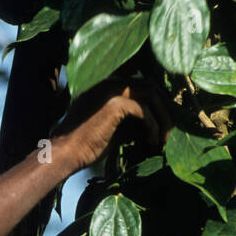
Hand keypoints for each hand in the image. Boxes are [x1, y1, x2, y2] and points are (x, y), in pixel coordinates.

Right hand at [51, 80, 171, 171]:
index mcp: (106, 85)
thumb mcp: (114, 130)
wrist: (65, 153)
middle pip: (149, 85)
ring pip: (150, 94)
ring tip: (163, 137)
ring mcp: (111, 90)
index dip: (156, 101)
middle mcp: (109, 82)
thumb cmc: (85, 145)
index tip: (165, 120)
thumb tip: (154, 125)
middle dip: (164, 106)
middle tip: (170, 127)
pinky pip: (144, 110)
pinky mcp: (114, 103)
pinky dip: (152, 126)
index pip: (140, 84)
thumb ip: (131, 123)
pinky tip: (151, 141)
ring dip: (162, 116)